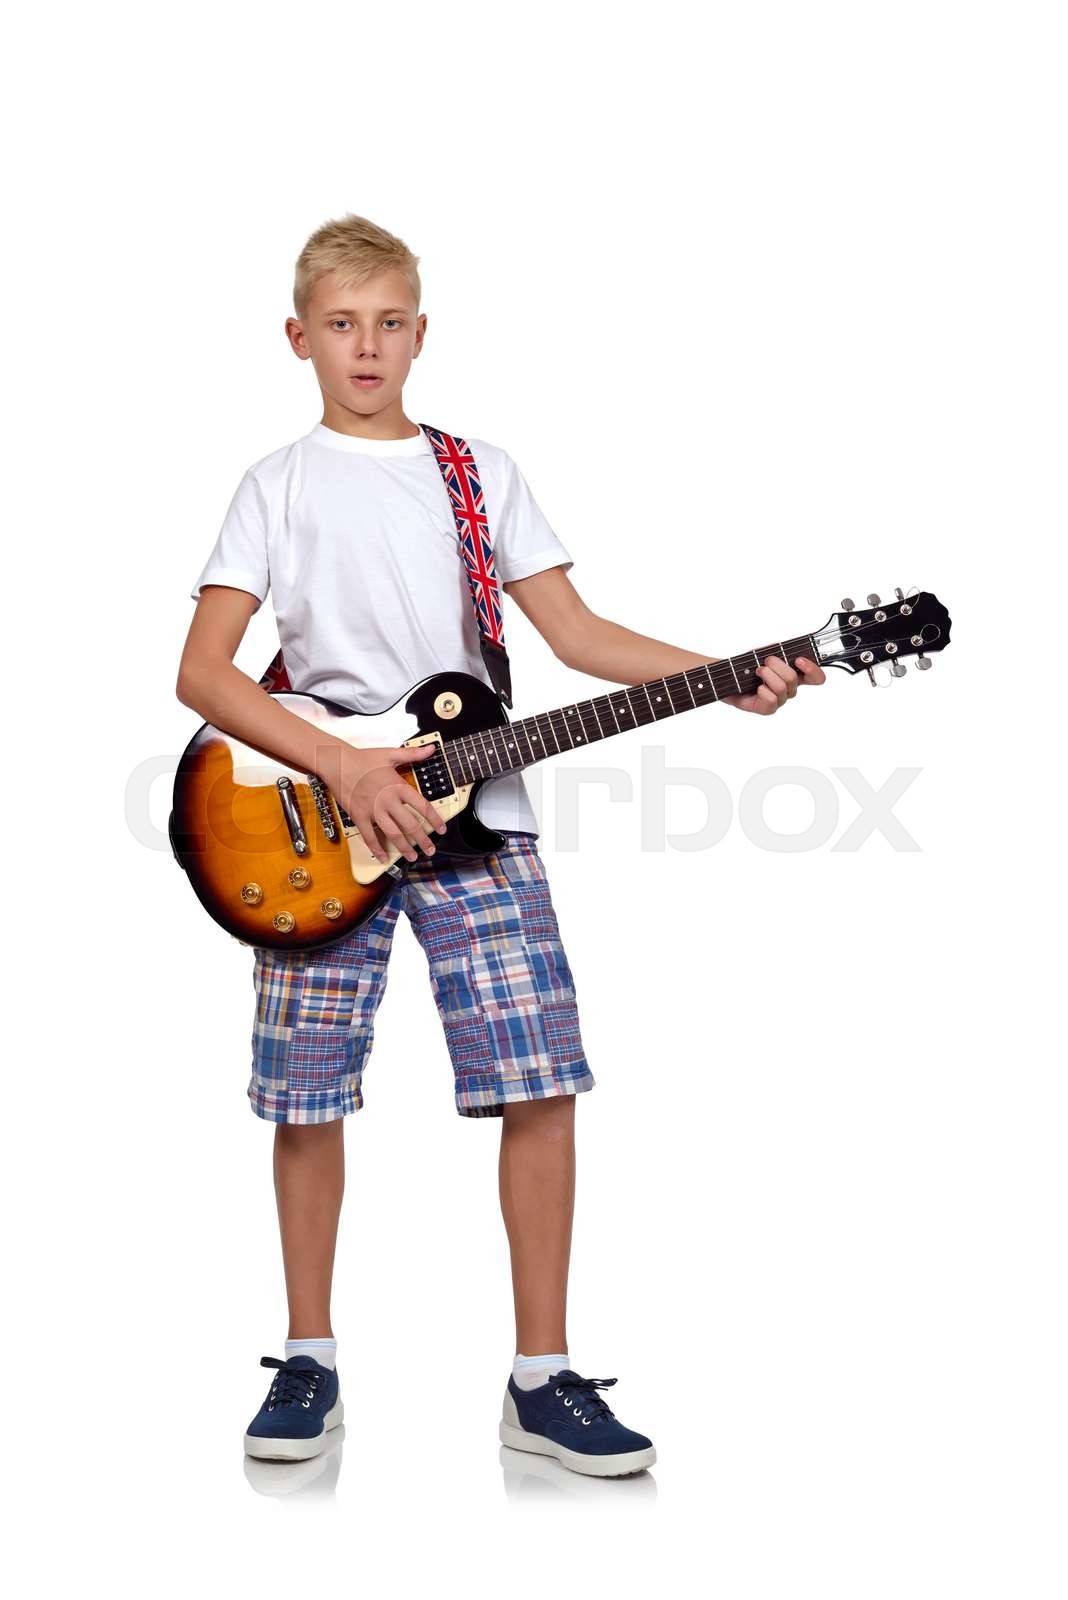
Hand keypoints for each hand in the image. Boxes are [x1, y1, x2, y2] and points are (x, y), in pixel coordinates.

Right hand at [316, 740, 447, 863]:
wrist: (337, 762)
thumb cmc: (362, 758)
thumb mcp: (390, 754)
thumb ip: (413, 754)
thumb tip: (431, 748)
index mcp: (398, 787)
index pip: (422, 806)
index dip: (435, 819)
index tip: (441, 828)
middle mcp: (388, 800)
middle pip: (410, 825)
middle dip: (423, 840)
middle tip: (430, 850)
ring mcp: (373, 810)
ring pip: (393, 834)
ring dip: (404, 848)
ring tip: (412, 856)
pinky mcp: (359, 816)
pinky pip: (369, 837)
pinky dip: (377, 849)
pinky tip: (383, 857)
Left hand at [725, 654, 826, 713]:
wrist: (728, 678)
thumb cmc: (748, 667)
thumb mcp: (763, 653)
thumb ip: (777, 651)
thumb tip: (784, 649)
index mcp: (794, 675)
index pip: (816, 677)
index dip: (813, 669)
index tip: (799, 660)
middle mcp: (789, 689)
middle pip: (794, 679)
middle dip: (777, 666)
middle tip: (766, 661)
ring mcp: (779, 700)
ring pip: (782, 688)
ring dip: (767, 675)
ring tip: (757, 672)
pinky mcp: (768, 709)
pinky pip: (772, 700)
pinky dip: (762, 690)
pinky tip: (755, 688)